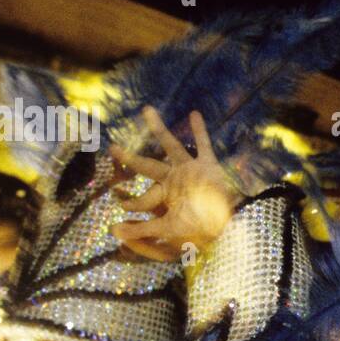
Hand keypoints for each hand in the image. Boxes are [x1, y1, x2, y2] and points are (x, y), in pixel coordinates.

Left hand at [109, 107, 241, 260]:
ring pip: (170, 146)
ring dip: (158, 128)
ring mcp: (190, 170)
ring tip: (147, 110)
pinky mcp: (207, 165)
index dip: (131, 202)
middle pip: (147, 166)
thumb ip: (142, 229)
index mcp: (165, 195)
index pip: (143, 198)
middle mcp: (174, 179)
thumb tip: (113, 231)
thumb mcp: (168, 228)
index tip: (122, 205)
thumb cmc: (199, 227)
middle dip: (130, 158)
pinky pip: (203, 145)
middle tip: (113, 147)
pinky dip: (200, 131)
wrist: (227, 224)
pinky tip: (194, 113)